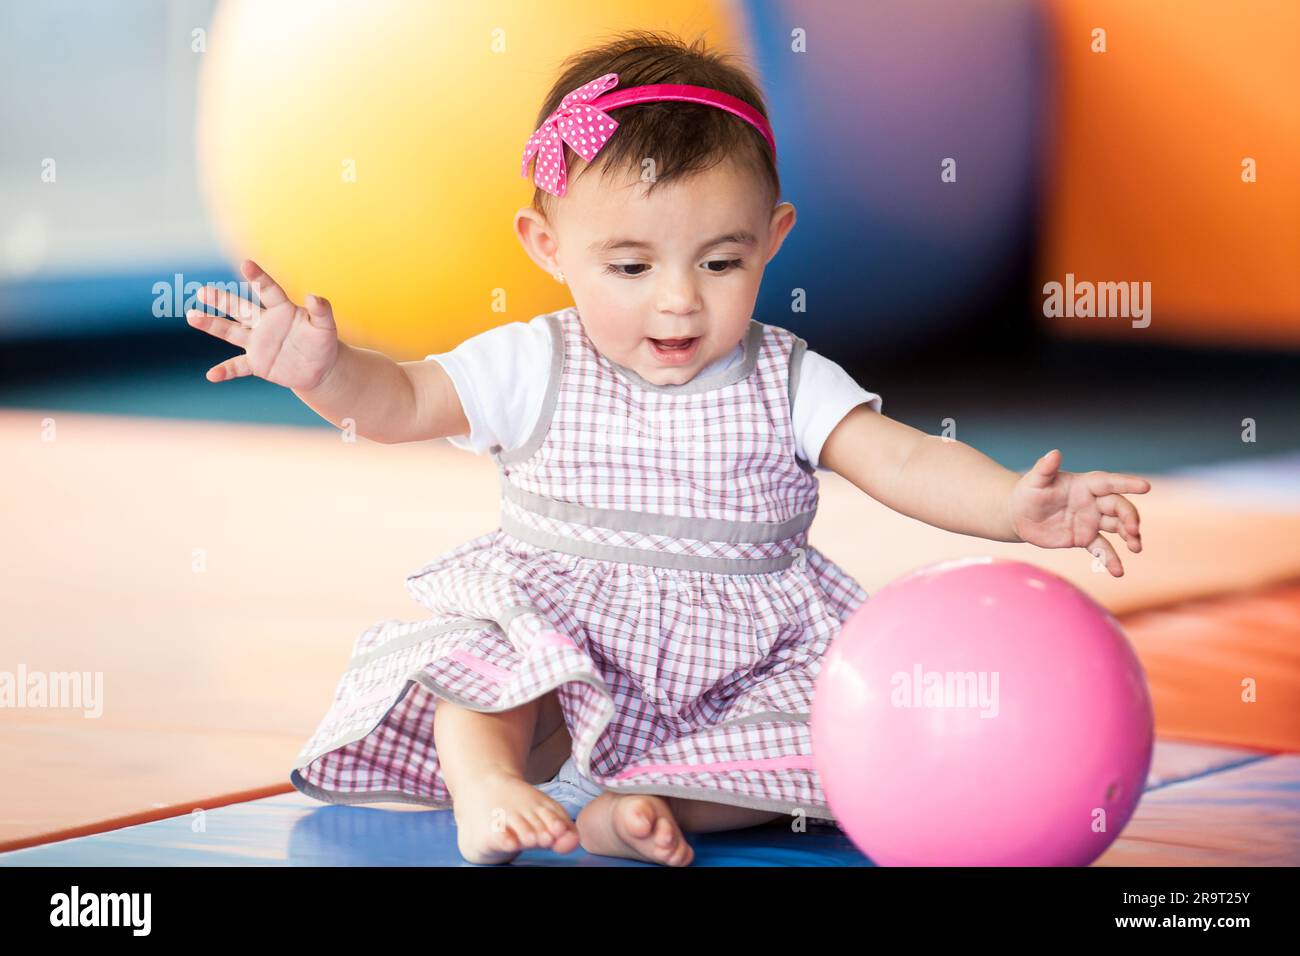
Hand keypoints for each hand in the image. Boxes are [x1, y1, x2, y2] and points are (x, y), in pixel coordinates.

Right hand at [185, 259, 338, 389]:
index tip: (246, 264)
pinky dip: (225, 371)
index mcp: (282, 309)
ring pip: (231, 332)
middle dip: (222, 300)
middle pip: (241, 308)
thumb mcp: (327, 326)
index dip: (258, 278)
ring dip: (212, 325)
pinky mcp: (257, 363)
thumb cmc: (322, 342)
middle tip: (202, 292)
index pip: (268, 290)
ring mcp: (258, 343)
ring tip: (192, 316)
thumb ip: (322, 311)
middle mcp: (264, 323)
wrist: (319, 368)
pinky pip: (238, 366)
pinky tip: (212, 375)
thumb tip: (314, 296)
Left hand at [1008, 449, 1150, 576]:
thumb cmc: (1028, 492)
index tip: (1145, 487)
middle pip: (1118, 507)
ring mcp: (1091, 521)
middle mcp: (1093, 502)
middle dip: (1129, 517)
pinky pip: (1102, 549)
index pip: (1109, 483)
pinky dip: (1111, 559)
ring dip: (1130, 536)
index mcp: (1084, 485)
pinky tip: (1118, 572)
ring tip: (1136, 548)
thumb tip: (1054, 453)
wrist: (1019, 515)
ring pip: (1117, 527)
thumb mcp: (1034, 480)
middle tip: (1133, 530)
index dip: (1127, 483)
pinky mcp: (1084, 538)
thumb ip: (1045, 468)